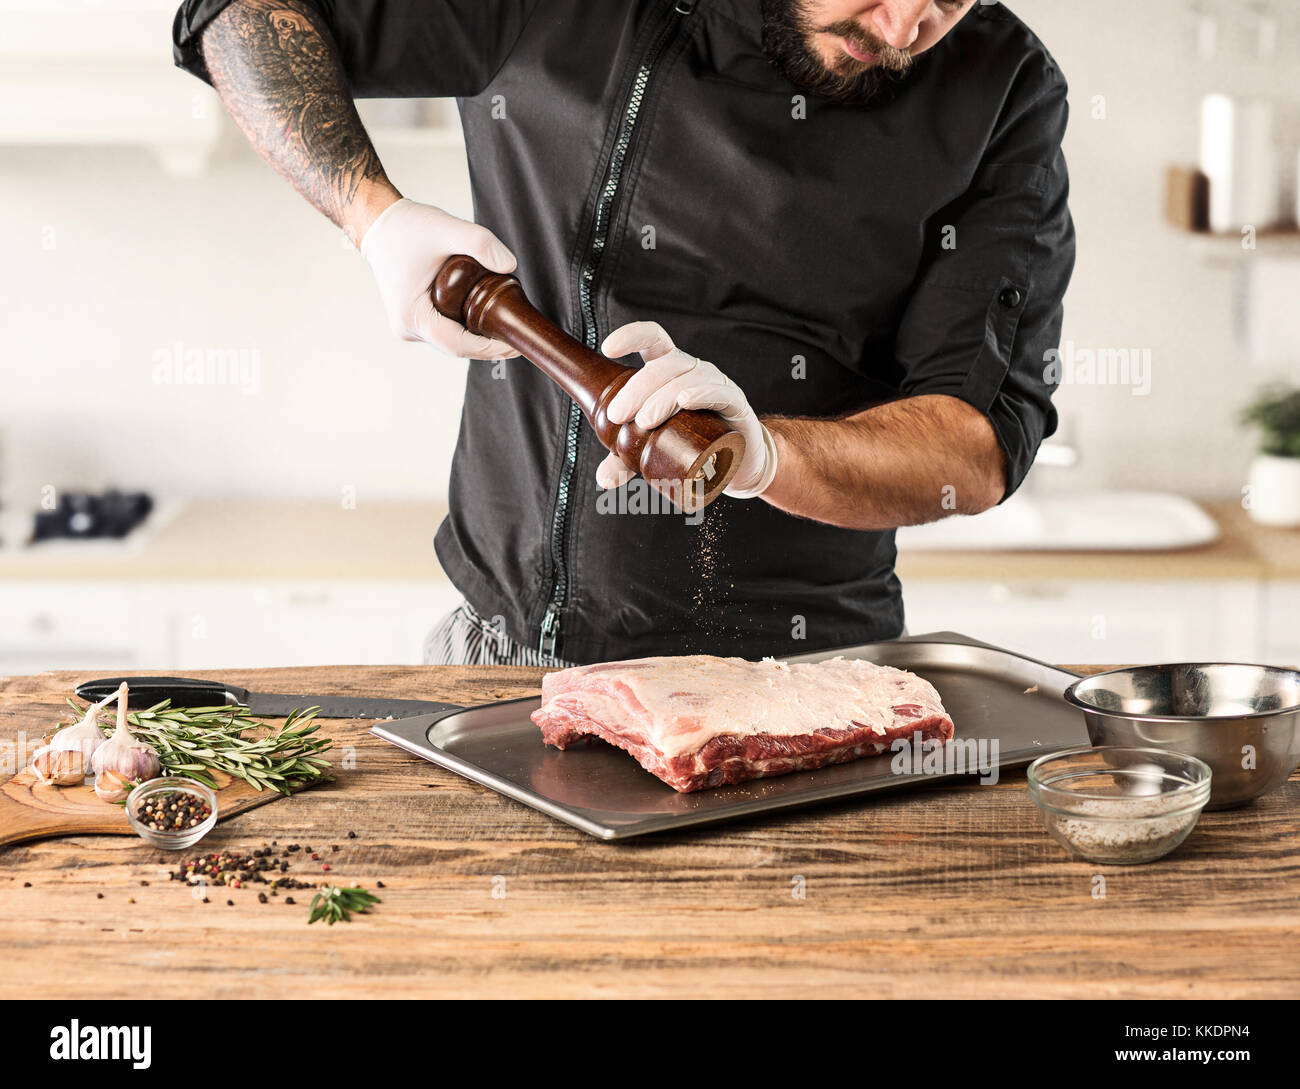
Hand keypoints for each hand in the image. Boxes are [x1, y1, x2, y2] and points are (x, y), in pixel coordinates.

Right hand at [359, 197, 518, 359]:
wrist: (379, 225)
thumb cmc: (406, 227)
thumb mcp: (446, 229)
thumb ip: (480, 243)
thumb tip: (509, 266)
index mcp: (412, 315)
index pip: (458, 344)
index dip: (489, 348)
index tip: (513, 344)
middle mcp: (408, 327)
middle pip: (457, 347)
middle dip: (488, 345)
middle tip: (517, 337)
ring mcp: (409, 326)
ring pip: (452, 341)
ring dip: (478, 337)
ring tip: (505, 327)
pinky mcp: (415, 320)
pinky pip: (445, 331)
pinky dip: (466, 328)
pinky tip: (486, 319)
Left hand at [595, 321, 777, 498]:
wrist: (739, 461)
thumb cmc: (694, 443)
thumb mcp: (653, 449)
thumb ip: (626, 460)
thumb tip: (604, 478)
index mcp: (670, 371)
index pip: (653, 339)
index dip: (631, 337)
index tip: (608, 348)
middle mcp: (692, 371)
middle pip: (664, 364)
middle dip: (637, 388)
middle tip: (618, 416)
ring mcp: (715, 384)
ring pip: (687, 378)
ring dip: (662, 397)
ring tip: (644, 421)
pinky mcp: (734, 403)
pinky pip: (718, 392)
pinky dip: (700, 394)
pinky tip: (685, 402)